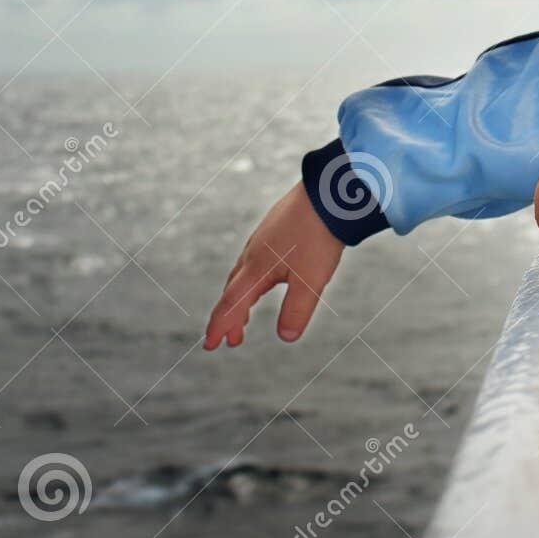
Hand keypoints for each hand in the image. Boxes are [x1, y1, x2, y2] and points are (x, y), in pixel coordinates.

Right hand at [203, 180, 344, 348]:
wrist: (328, 192)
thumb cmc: (319, 235)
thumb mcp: (311, 279)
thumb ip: (297, 310)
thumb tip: (285, 337)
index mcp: (257, 268)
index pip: (231, 304)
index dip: (220, 326)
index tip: (210, 345)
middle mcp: (254, 254)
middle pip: (234, 291)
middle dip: (230, 317)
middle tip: (231, 340)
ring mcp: (262, 239)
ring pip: (243, 274)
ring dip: (240, 299)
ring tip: (245, 317)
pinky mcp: (274, 229)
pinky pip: (254, 260)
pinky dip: (251, 280)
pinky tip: (264, 279)